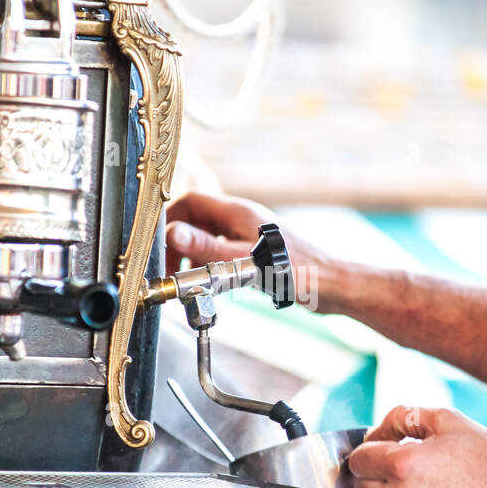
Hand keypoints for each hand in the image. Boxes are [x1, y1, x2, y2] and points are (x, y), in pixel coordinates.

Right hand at [164, 192, 333, 306]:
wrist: (329, 286)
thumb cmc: (295, 271)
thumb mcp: (242, 261)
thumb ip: (206, 248)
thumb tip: (173, 235)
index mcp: (236, 212)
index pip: (189, 202)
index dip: (169, 219)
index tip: (157, 244)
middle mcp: (241, 219)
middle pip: (196, 220)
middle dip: (178, 243)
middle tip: (170, 269)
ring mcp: (248, 234)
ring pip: (209, 238)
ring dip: (193, 256)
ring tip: (187, 279)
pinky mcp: (256, 252)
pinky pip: (223, 252)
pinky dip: (210, 266)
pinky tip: (211, 285)